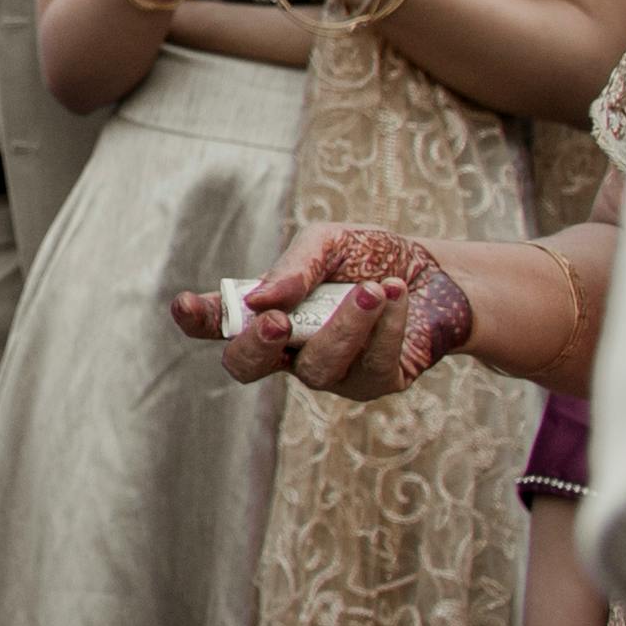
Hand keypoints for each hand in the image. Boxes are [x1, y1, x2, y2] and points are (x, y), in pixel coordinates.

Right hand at [177, 221, 479, 395]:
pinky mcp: (371, 384)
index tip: (186, 306)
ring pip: (316, 368)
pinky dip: (384, 325)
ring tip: (373, 287)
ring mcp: (327, 371)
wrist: (439, 276)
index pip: (218, 320)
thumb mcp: (332, 241)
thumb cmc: (372, 258)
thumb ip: (296, 265)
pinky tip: (395, 295)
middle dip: (256, 346)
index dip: (196, 319)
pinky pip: (369, 366)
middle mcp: (287, 348)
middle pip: (246, 366)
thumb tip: (263, 299)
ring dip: (345, 325)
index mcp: (265, 308)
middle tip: (278, 321)